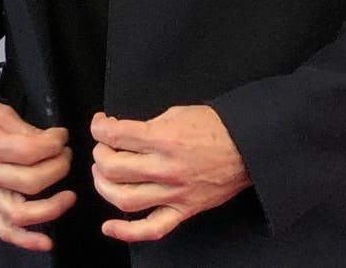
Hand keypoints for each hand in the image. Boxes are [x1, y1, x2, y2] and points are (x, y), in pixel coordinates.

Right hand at [0, 100, 74, 252]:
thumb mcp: (0, 112)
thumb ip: (27, 130)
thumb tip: (54, 142)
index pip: (28, 151)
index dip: (53, 144)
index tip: (62, 136)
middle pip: (30, 182)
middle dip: (58, 168)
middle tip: (65, 155)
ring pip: (21, 213)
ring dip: (51, 207)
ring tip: (68, 195)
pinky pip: (6, 231)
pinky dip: (27, 241)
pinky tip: (47, 242)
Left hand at [91, 105, 249, 243]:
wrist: (246, 147)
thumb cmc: (213, 126)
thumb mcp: (176, 113)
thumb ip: (147, 126)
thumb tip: (122, 133)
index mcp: (163, 138)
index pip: (115, 135)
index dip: (99, 127)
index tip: (100, 125)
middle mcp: (166, 168)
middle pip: (113, 167)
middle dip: (99, 153)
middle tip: (103, 146)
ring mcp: (174, 193)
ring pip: (125, 199)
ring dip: (104, 185)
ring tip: (103, 174)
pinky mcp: (184, 210)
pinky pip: (152, 228)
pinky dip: (127, 232)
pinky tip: (109, 227)